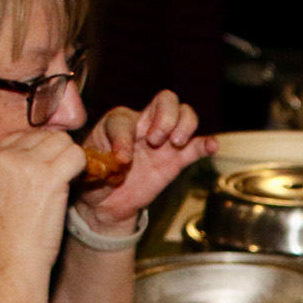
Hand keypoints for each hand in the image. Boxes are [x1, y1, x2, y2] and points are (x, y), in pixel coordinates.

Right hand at [0, 128, 87, 273]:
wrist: (9, 265)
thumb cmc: (7, 240)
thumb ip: (12, 172)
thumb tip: (45, 156)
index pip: (23, 136)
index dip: (42, 153)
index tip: (47, 174)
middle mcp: (2, 156)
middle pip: (45, 136)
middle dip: (59, 156)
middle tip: (64, 180)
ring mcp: (24, 164)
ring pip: (63, 142)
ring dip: (72, 162)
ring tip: (70, 186)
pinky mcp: (48, 176)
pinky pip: (77, 156)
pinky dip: (84, 169)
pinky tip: (79, 186)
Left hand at [74, 92, 216, 230]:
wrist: (106, 203)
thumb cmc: (95, 178)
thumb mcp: (90, 168)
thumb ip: (101, 161)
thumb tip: (122, 159)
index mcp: (118, 122)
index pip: (126, 119)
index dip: (124, 138)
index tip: (121, 160)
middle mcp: (144, 124)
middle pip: (166, 100)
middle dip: (165, 117)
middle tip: (154, 141)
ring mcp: (164, 140)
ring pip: (185, 114)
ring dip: (184, 125)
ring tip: (176, 144)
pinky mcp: (177, 159)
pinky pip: (196, 146)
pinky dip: (207, 143)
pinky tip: (212, 146)